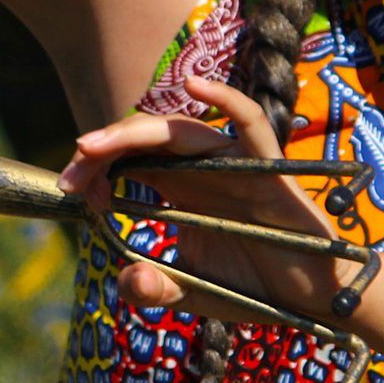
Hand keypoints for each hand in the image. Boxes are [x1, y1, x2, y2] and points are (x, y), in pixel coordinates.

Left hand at [58, 76, 350, 322]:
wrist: (313, 298)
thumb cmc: (257, 287)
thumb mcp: (193, 292)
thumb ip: (157, 288)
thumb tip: (126, 281)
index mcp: (182, 188)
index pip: (130, 162)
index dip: (95, 168)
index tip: (70, 190)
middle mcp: (204, 168)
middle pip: (147, 140)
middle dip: (104, 148)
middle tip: (71, 167)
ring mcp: (235, 164)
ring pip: (182, 131)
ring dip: (135, 133)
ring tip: (95, 145)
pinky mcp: (268, 168)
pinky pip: (249, 123)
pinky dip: (225, 98)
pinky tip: (195, 84)